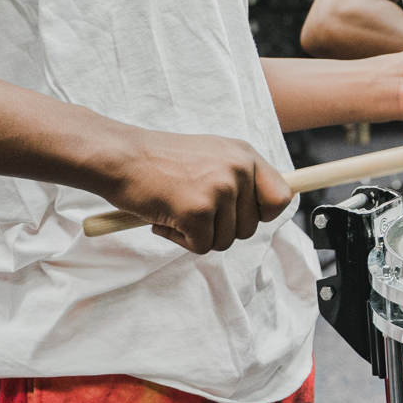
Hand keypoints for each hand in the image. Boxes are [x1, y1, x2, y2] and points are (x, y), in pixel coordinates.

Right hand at [102, 129, 292, 254]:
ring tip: (175, 210)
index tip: (242, 217)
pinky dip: (181, 240)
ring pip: (226, 241)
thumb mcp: (212, 155)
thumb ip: (238, 177)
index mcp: (245, 155)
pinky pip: (202, 246)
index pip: (282, 196)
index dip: (264, 215)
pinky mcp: (198, 211)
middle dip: (220, 229)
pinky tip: (164, 218)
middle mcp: (238, 170)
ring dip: (199, 236)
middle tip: (192, 211)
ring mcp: (219, 190)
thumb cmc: (160, 161)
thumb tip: (267, 209)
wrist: (121, 157)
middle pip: (250, 228)